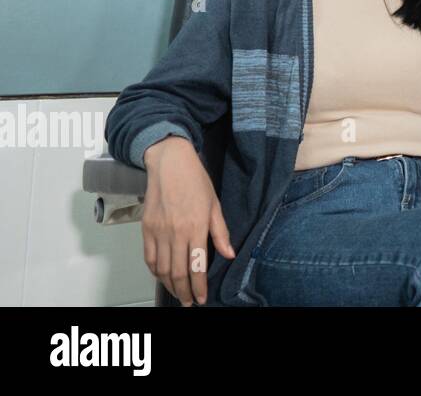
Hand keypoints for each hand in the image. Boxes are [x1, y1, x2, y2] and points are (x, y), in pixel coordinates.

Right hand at [140, 136, 236, 305]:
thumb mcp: (214, 205)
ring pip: (161, 269)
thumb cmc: (195, 181)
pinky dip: (155, 271)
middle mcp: (175, 233)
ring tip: (178, 293)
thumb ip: (220, 233)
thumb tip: (229, 254)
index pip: (196, 266)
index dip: (199, 287)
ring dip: (169, 285)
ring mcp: (158, 232)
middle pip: (177, 272)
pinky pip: (149, 257)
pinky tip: (162, 276)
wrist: (169, 164)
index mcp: (195, 227)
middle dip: (183, 292)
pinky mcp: (146, 229)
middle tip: (189, 302)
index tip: (201, 298)